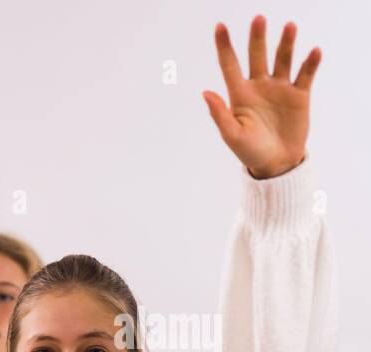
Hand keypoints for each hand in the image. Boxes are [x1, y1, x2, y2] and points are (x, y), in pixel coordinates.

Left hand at [204, 16, 320, 179]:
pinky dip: (310, 63)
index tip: (220, 26)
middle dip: (258, 37)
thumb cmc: (250, 152)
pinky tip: (313, 51)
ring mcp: (279, 88)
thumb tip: (205, 92)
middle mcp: (259, 86)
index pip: (229, 65)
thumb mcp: (232, 135)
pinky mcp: (299, 95)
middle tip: (259, 18)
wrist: (277, 164)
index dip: (224, 46)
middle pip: (257, 55)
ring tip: (290, 27)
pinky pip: (305, 74)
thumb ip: (219, 114)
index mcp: (239, 94)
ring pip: (282, 59)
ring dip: (286, 43)